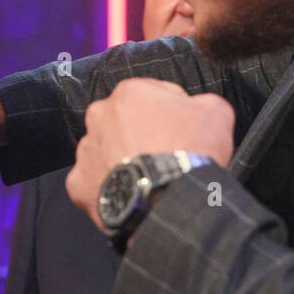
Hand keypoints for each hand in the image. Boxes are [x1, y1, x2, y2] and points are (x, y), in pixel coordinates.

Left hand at [66, 78, 233, 230]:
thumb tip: (192, 106)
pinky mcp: (78, 183)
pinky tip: (127, 196)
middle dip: (137, 135)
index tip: (178, 132)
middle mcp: (99, 115)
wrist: (169, 200)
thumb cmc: (191, 152)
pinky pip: (93, 183)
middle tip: (159, 156)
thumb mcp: (215, 112)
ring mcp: (85, 150)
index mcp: (129, 92)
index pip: (149, 96)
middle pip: (121, 123)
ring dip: (119, 161)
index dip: (167, 114)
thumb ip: (199, 101)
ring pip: (104, 152)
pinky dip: (107, 188)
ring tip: (144, 179)